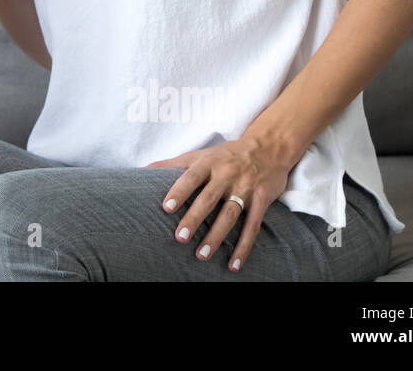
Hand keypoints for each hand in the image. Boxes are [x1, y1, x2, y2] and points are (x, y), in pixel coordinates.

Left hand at [145, 137, 292, 273]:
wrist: (268, 147)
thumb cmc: (227, 155)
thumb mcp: (201, 155)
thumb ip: (173, 164)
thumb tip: (144, 169)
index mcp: (209, 163)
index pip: (191, 177)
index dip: (179, 191)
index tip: (166, 207)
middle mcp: (227, 174)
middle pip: (209, 198)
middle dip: (194, 218)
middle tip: (180, 237)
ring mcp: (246, 188)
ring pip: (230, 215)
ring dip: (216, 236)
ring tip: (201, 254)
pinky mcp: (262, 200)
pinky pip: (252, 226)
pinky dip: (243, 247)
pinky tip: (233, 264)